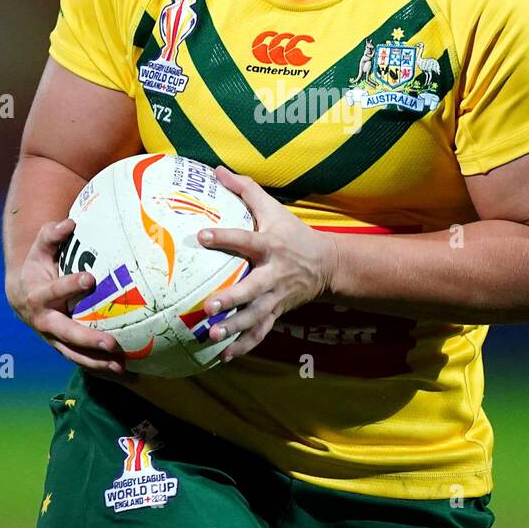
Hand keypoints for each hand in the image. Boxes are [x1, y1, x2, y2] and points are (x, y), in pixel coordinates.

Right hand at [6, 218, 136, 382]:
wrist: (21, 296)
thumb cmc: (37, 267)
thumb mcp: (40, 249)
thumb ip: (52, 234)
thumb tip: (70, 222)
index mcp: (38, 296)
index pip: (54, 291)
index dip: (70, 285)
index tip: (89, 278)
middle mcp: (46, 322)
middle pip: (66, 333)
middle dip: (88, 339)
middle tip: (111, 343)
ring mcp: (55, 339)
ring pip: (75, 355)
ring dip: (98, 363)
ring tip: (122, 367)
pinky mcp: (65, 349)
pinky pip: (84, 362)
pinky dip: (103, 370)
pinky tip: (127, 375)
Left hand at [198, 166, 337, 362]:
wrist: (327, 265)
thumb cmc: (293, 234)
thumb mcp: (273, 209)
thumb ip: (245, 189)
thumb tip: (216, 170)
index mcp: (270, 246)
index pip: (245, 240)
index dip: (224, 238)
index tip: (201, 237)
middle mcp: (273, 274)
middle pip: (252, 289)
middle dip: (232, 299)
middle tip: (209, 307)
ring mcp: (276, 297)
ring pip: (256, 316)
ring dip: (235, 329)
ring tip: (212, 337)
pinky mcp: (277, 312)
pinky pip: (261, 333)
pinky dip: (243, 346)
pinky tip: (222, 357)